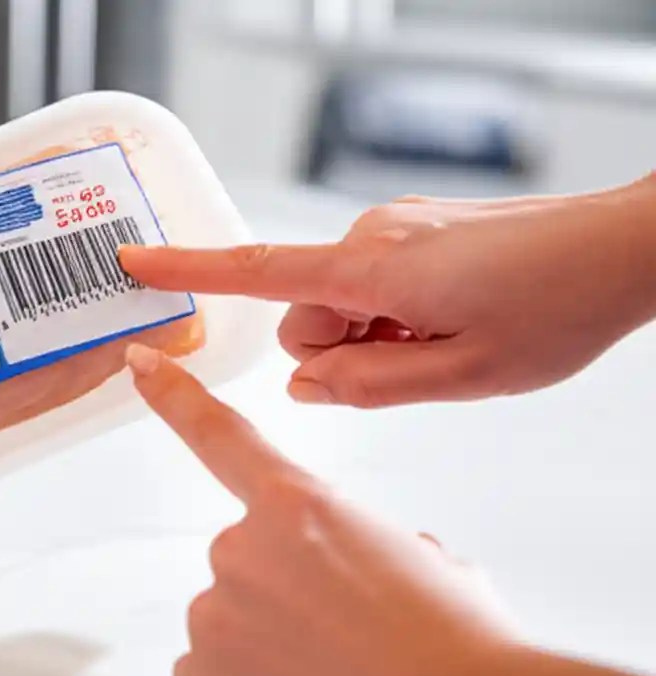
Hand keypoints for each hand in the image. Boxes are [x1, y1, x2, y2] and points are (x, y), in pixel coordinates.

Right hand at [121, 175, 655, 407]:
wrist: (625, 247)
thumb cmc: (556, 308)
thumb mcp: (459, 376)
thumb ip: (366, 385)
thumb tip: (304, 383)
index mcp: (371, 270)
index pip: (255, 272)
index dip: (186, 272)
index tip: (131, 264)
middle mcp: (370, 238)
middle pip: (305, 314)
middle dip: (340, 351)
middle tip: (416, 364)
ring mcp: (394, 230)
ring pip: (342, 305)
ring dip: (376, 338)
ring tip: (447, 345)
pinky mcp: (414, 231)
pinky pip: (374, 286)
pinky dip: (395, 318)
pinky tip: (451, 324)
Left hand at [124, 344, 521, 675]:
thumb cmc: (457, 647)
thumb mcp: (422, 561)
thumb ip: (366, 541)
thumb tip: (363, 566)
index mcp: (299, 506)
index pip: (220, 436)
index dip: (174, 397)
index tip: (142, 365)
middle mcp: (242, 549)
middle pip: (247, 560)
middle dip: (288, 590)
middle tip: (345, 631)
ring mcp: (215, 615)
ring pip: (232, 622)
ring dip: (272, 643)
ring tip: (335, 672)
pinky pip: (212, 675)